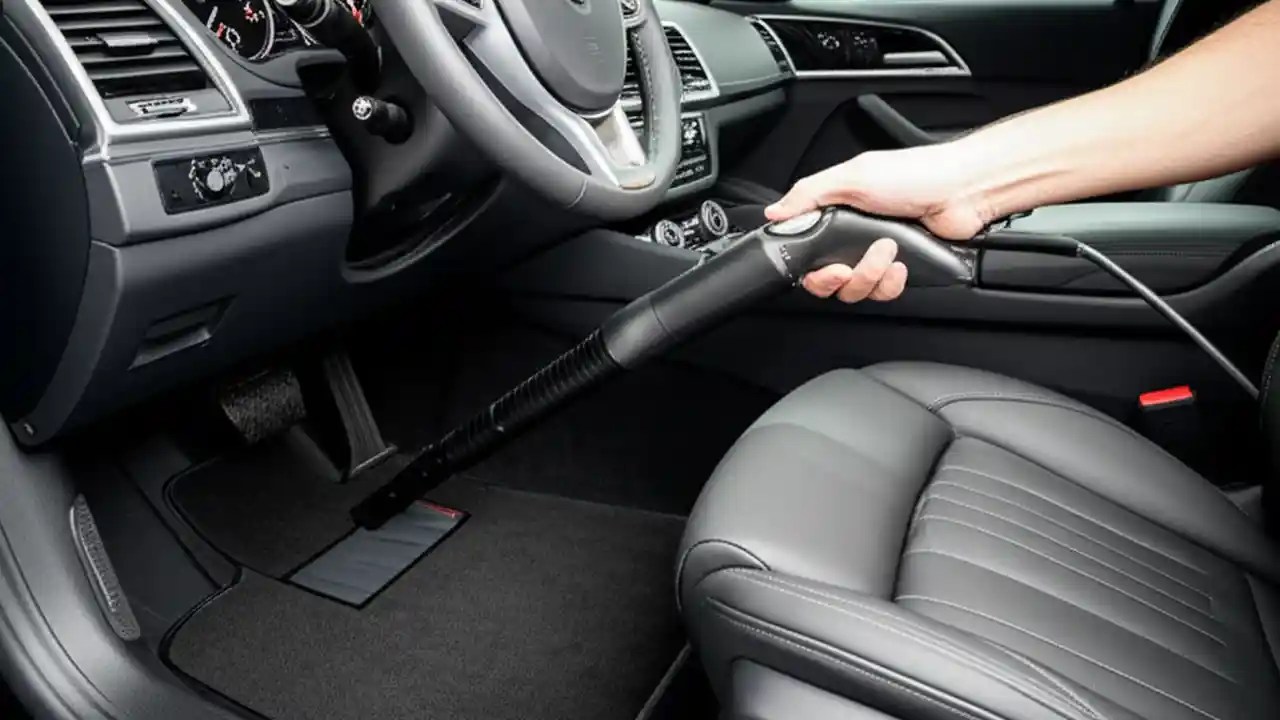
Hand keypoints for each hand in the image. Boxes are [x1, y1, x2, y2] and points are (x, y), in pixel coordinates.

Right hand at [766, 145, 989, 301]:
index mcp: (837, 212)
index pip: (806, 250)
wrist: (963, 190)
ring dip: (869, 276)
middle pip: (828, 280)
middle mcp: (854, 236)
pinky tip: (900, 266)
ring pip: (856, 290)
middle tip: (847, 267)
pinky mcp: (901, 269)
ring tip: (886, 252)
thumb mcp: (852, 176)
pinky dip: (891, 283)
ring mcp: (877, 255)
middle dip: (838, 279)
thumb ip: (809, 194)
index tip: (819, 267)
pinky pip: (884, 292)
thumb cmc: (914, 174)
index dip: (808, 267)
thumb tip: (775, 212)